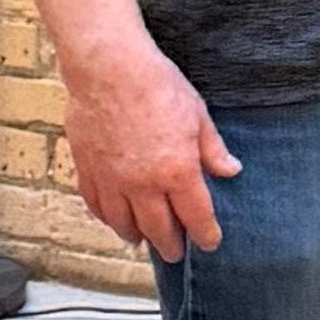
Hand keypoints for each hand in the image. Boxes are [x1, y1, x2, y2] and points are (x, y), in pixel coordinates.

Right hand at [67, 40, 238, 263]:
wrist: (108, 67)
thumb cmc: (156, 85)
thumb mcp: (198, 115)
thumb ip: (213, 150)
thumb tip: (230, 171)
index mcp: (178, 172)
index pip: (196, 218)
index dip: (205, 235)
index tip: (210, 243)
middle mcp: (144, 185)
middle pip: (159, 230)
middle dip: (170, 245)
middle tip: (175, 252)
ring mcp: (113, 181)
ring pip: (124, 225)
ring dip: (136, 236)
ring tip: (143, 240)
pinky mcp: (88, 170)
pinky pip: (97, 206)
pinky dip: (107, 218)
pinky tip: (114, 219)